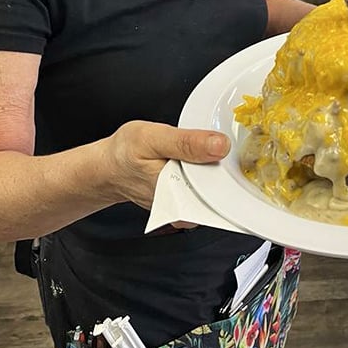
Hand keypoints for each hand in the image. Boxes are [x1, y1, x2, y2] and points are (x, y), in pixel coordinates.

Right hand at [101, 120, 230, 210]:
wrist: (109, 167)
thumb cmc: (125, 154)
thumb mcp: (153, 138)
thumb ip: (187, 143)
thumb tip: (220, 145)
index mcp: (179, 197)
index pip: (221, 193)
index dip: (234, 172)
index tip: (238, 154)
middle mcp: (185, 209)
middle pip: (222, 191)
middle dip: (229, 169)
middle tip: (227, 147)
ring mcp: (187, 206)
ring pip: (217, 190)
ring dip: (221, 170)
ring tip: (215, 151)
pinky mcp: (187, 201)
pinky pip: (208, 188)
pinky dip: (211, 172)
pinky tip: (206, 159)